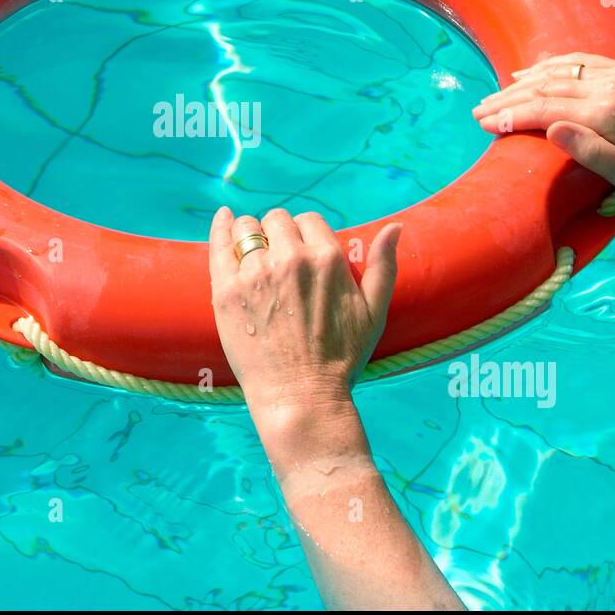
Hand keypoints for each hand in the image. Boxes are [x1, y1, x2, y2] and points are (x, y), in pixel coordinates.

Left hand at [207, 207, 400, 417]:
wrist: (300, 397)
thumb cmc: (341, 358)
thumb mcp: (374, 312)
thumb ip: (384, 266)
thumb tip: (395, 227)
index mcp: (327, 258)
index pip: (309, 220)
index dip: (305, 233)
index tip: (301, 251)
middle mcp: (290, 259)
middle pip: (277, 220)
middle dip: (278, 232)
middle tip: (277, 256)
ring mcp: (255, 274)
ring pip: (247, 229)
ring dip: (250, 234)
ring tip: (250, 249)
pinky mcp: (227, 291)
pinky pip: (220, 245)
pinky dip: (221, 227)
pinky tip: (224, 218)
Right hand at [471, 53, 614, 202]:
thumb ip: (590, 151)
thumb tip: (550, 127)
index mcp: (608, 114)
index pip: (545, 109)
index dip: (511, 116)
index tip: (484, 124)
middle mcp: (613, 86)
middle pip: (547, 86)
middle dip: (509, 99)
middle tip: (478, 111)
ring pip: (562, 69)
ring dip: (525, 80)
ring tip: (498, 93)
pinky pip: (584, 60)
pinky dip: (554, 64)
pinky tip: (536, 71)